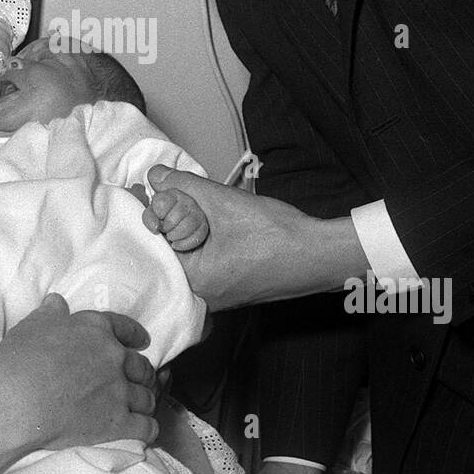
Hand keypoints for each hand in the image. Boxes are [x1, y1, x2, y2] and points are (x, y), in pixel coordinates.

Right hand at [0, 293, 157, 451]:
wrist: (18, 400)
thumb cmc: (22, 359)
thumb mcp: (33, 324)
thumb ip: (51, 312)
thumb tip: (56, 301)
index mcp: (97, 330)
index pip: (126, 329)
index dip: (136, 336)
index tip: (142, 342)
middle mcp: (115, 357)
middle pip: (142, 366)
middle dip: (143, 374)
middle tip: (141, 379)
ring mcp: (119, 391)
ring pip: (146, 397)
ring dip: (146, 402)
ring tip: (142, 407)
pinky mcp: (118, 422)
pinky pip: (146, 427)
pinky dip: (148, 429)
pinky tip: (146, 430)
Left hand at [145, 166, 367, 311]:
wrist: (320, 255)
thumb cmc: (276, 234)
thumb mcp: (222, 201)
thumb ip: (183, 186)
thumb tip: (154, 177)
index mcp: (193, 282)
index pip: (154, 243)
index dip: (153, 213)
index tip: (153, 191)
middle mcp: (200, 296)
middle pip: (168, 250)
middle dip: (172, 220)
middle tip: (179, 195)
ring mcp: (215, 296)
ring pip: (187, 254)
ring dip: (189, 228)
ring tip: (201, 206)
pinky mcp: (229, 288)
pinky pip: (204, 262)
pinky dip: (203, 240)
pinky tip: (213, 221)